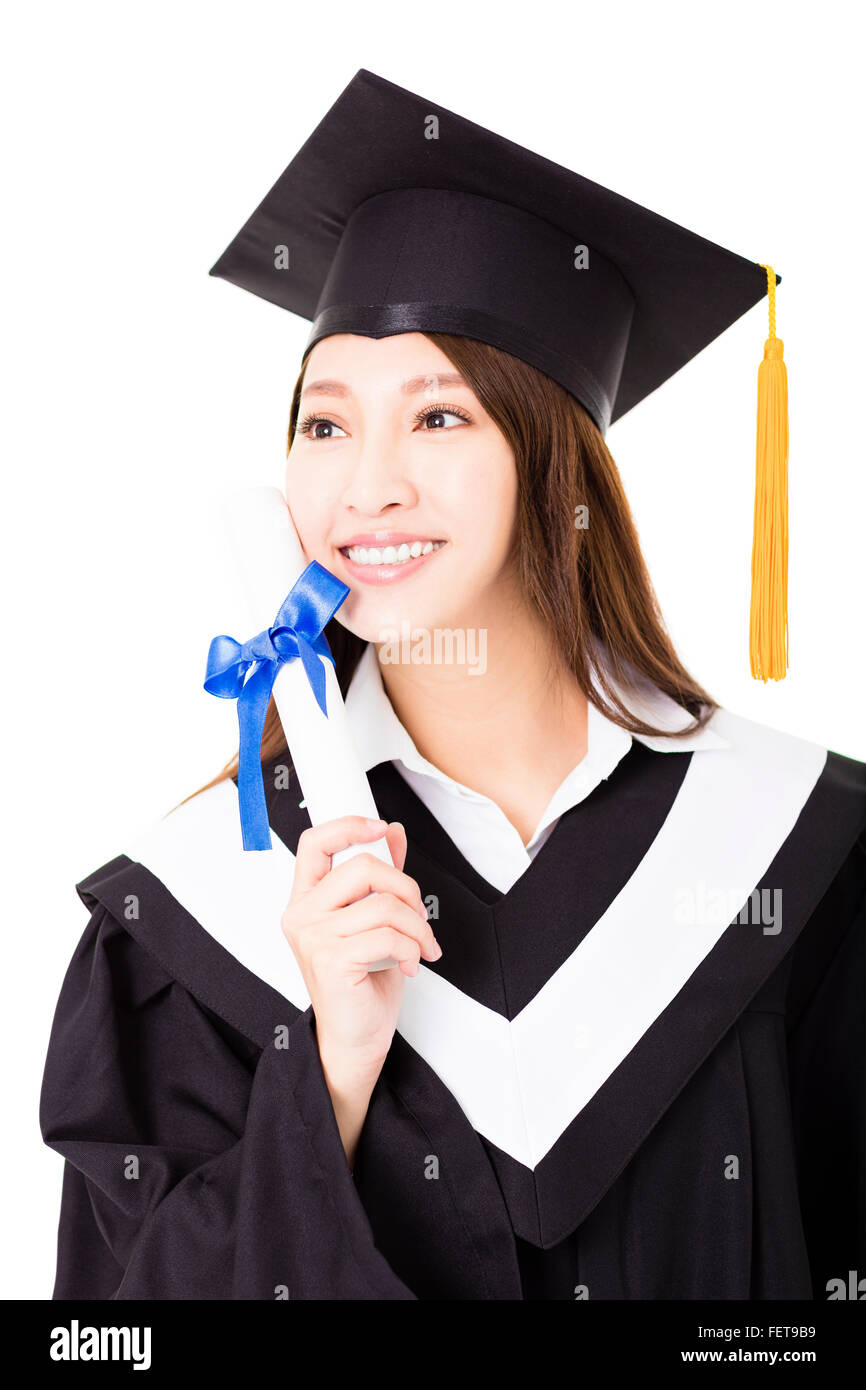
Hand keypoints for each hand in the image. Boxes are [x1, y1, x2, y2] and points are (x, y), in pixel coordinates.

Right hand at [281, 816, 441, 1081]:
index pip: (315, 843)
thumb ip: (379, 878)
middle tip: (419, 915)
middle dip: (406, 887)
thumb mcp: (374, 921)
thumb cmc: (362, 982)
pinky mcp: (331, 961)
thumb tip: (393, 833)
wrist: (356, 1037)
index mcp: (306, 900)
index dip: (349, 826)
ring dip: (417, 925)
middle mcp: (302, 915)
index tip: (381, 828)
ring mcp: (313, 938)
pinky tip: (411, 963)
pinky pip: (388, 935)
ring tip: (421, 945)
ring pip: (383, 904)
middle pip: (363, 867)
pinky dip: (412, 947)